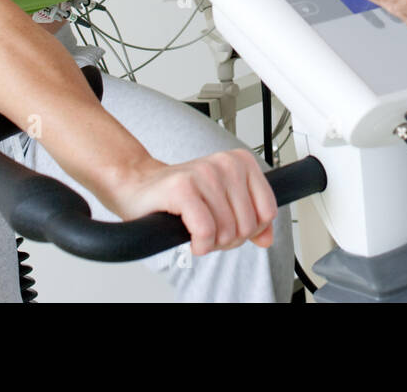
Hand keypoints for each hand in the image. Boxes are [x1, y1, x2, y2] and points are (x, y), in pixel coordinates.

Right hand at [103, 149, 277, 256]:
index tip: (231, 226)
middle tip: (210, 231)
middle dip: (229, 239)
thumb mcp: (223, 202)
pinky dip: (200, 244)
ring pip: (227, 230)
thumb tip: (267, 239)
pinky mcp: (182, 187)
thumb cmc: (181, 194)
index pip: (267, 211)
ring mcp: (204, 173)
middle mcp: (226, 163)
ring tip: (198, 232)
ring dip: (211, 243)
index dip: (251, 230)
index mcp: (241, 162)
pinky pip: (206, 231)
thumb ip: (250, 218)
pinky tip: (191, 239)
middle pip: (248, 225)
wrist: (139, 186)